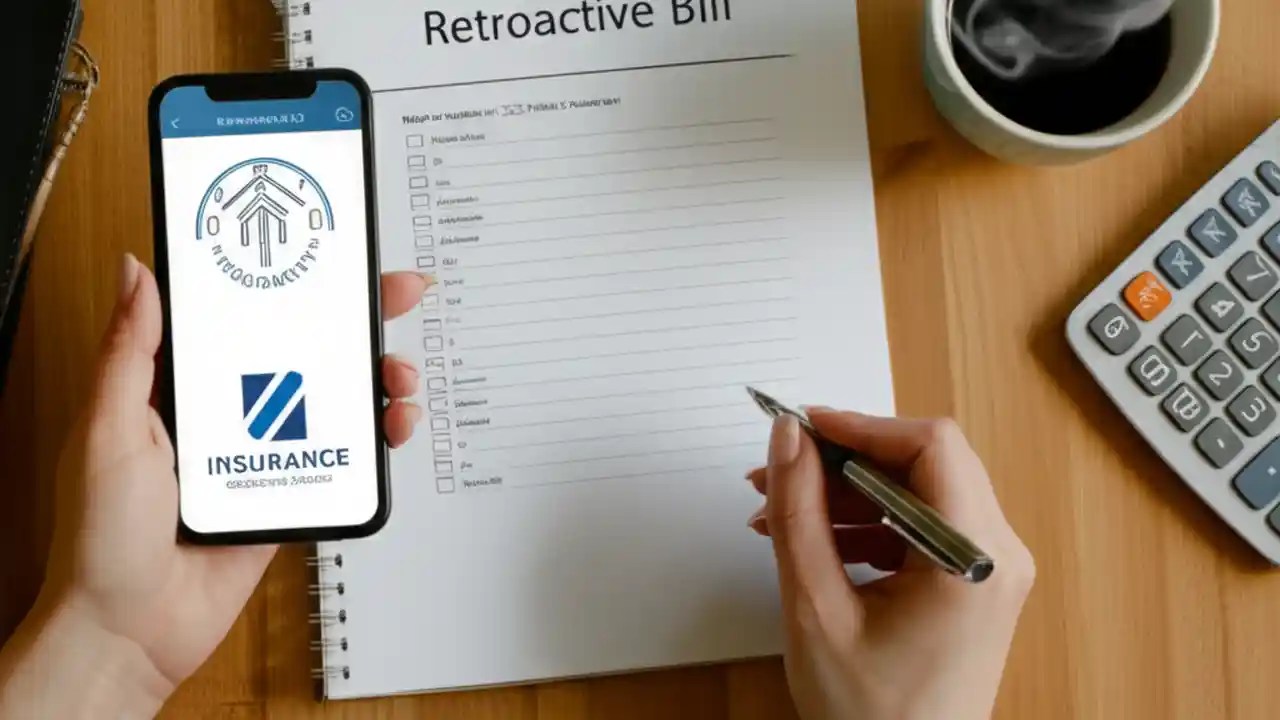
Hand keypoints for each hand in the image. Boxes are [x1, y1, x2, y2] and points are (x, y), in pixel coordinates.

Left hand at [0, 255, 431, 716]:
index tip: (327, 256)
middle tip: (394, 297)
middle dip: (358, 319)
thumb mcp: (107, 429)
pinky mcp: (290, 488)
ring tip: (396, 376)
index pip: (246, 315)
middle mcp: (230, 409)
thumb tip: (136, 273)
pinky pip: (343, 455)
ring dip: (377, 377)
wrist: (133, 627)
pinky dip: (377, 437)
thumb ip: (129, 352)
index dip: (290, 282)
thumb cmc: (100, 536)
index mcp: (182, 386)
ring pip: (337, 398)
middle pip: (307, 348)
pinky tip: (390, 427)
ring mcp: (265, 449)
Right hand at [746, 409, 1034, 719]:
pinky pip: (919, 523)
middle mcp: (997, 556)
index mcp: (973, 560)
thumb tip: (788, 441)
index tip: (804, 427)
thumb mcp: (817, 608)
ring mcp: (989, 569)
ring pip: (918, 489)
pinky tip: (813, 538)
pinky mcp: (971, 582)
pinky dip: (866, 520)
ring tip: (780, 508)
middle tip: (783, 466)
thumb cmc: (872, 718)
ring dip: (848, 490)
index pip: (930, 446)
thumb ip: (798, 513)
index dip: (861, 424)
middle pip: (925, 461)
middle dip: (845, 457)